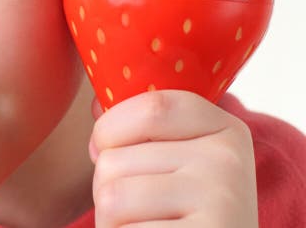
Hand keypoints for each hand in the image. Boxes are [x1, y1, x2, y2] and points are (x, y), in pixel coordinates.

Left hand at [88, 89, 257, 226]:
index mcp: (225, 130)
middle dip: (105, 187)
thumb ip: (145, 128)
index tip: (105, 148)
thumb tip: (96, 107)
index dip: (109, 129)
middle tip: (138, 207)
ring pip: (112, 198)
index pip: (150, 108)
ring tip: (144, 224)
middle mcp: (228, 162)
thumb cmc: (187, 214)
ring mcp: (220, 202)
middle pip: (114, 159)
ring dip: (111, 219)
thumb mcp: (182, 162)